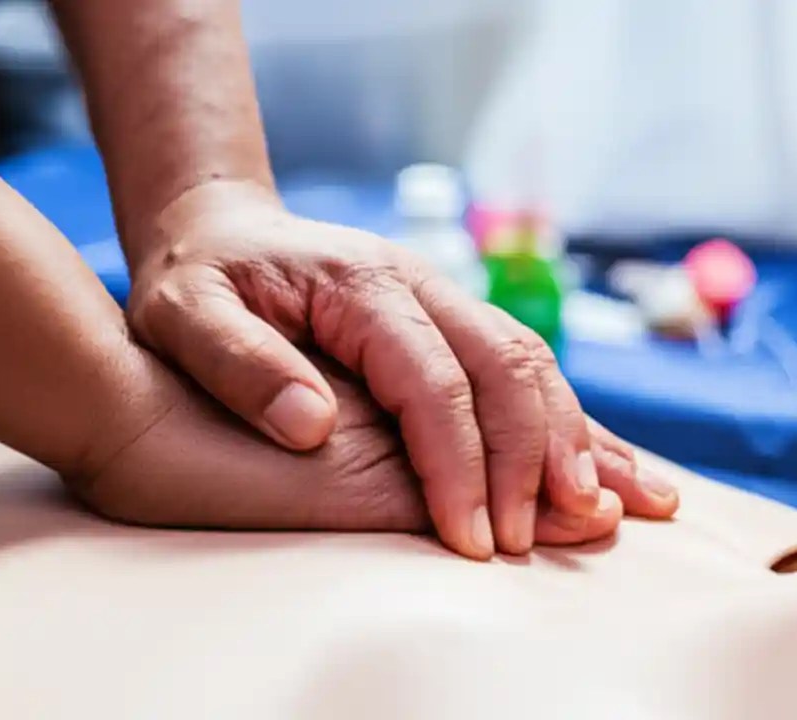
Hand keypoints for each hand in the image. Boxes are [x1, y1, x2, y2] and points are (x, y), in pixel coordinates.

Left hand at [124, 180, 678, 558]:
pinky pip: (524, 370)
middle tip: (538, 541)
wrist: (219, 231)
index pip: (434, 382)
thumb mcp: (184, 315)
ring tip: (604, 514)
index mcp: (362, 286)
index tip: (471, 541)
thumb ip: (238, 364)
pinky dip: (569, 424)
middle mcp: (420, 286)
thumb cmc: (196, 281)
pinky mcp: (453, 325)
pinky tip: (612, 470)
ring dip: (571, 441)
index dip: (459, 465)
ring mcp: (444, 301)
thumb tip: (311, 426)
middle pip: (506, 369)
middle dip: (532, 460)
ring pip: (531, 366)